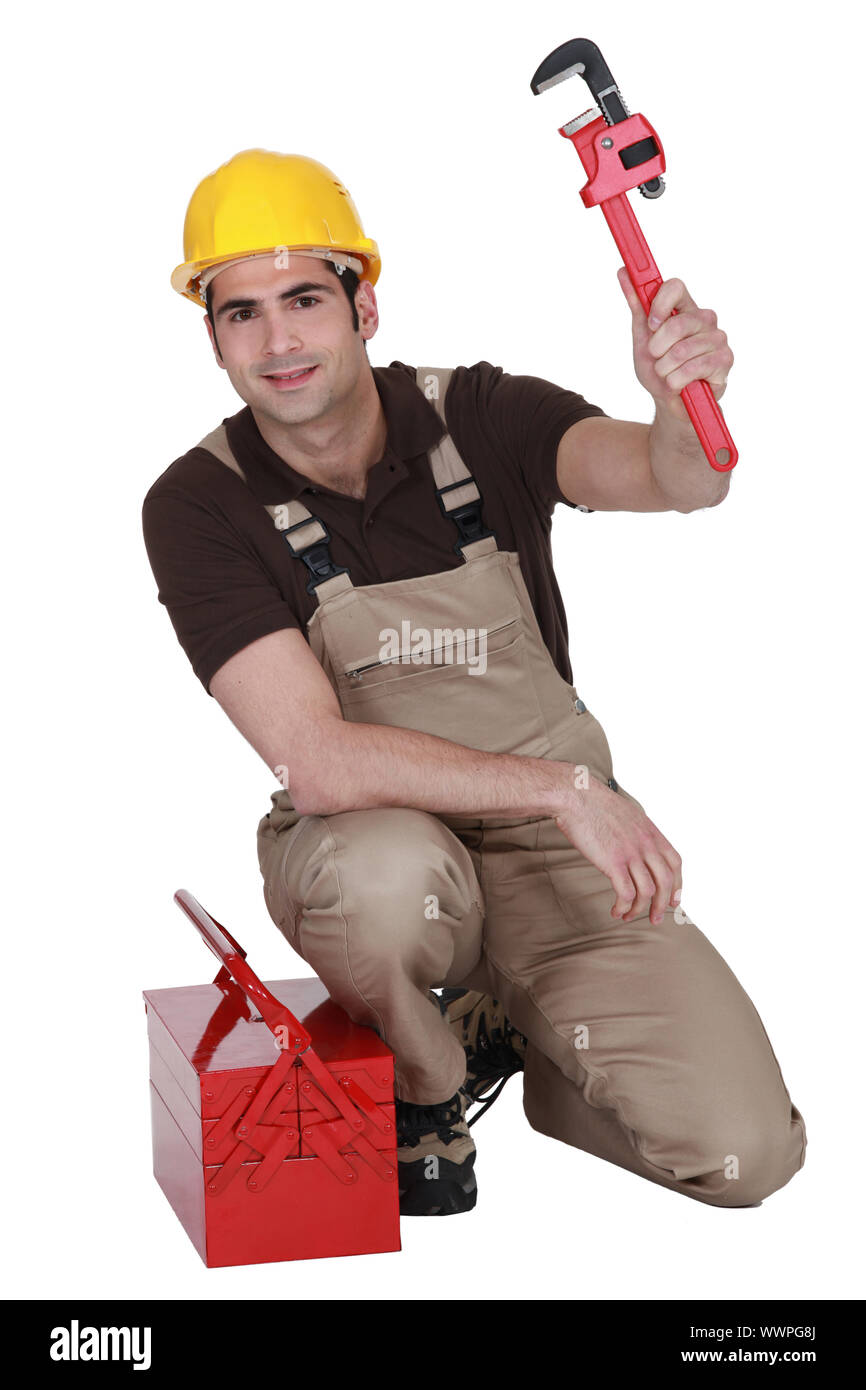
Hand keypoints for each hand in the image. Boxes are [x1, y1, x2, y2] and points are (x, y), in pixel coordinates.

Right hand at [554, 773, 682, 924]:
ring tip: (628, 917)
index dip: (677, 884)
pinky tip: (615, 911)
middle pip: (665, 881)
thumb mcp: (626, 813)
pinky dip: (624, 906)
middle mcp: (646, 843)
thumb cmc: (593, 803)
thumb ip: (636, 830)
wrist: (576, 796)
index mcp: (651, 831)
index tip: (672, 900)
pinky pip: (627, 893)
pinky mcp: (614, 862)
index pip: (675, 862)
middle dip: (662, 905)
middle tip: (655, 919)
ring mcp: (631, 853)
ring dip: (641, 910)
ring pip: (648, 892)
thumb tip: (635, 843)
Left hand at [617, 269, 733, 424]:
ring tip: (669, 374)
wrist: (671, 403)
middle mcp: (705, 319)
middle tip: (657, 358)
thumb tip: (624, 272)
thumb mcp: (642, 338)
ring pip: (682, 351)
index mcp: (685, 308)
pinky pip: (694, 368)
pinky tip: (681, 384)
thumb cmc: (659, 369)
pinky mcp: (725, 360)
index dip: (660, 304)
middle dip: (658, 348)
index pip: (675, 287)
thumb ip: (637, 306)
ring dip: (666, 370)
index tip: (651, 324)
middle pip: (677, 323)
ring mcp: (718, 339)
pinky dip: (678, 381)